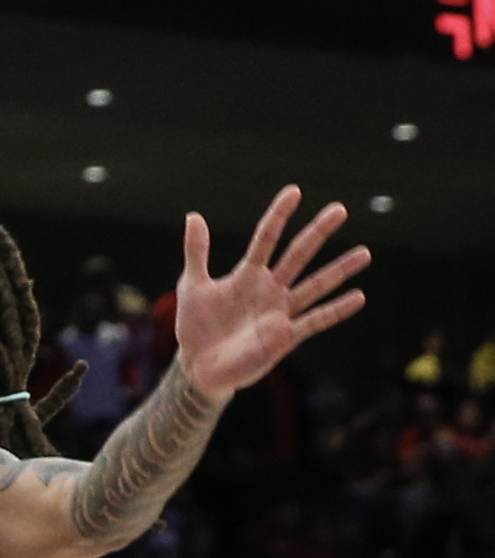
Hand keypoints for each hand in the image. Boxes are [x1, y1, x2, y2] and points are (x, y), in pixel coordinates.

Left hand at [173, 187, 368, 399]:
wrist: (199, 366)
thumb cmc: (196, 326)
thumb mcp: (192, 285)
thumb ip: (197, 252)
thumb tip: (194, 215)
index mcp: (247, 274)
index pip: (266, 238)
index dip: (278, 215)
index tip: (294, 191)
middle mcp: (269, 289)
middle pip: (297, 255)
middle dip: (317, 233)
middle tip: (339, 209)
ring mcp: (280, 312)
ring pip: (314, 285)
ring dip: (338, 270)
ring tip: (364, 253)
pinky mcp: (285, 336)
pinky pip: (316, 320)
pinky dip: (336, 310)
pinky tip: (359, 297)